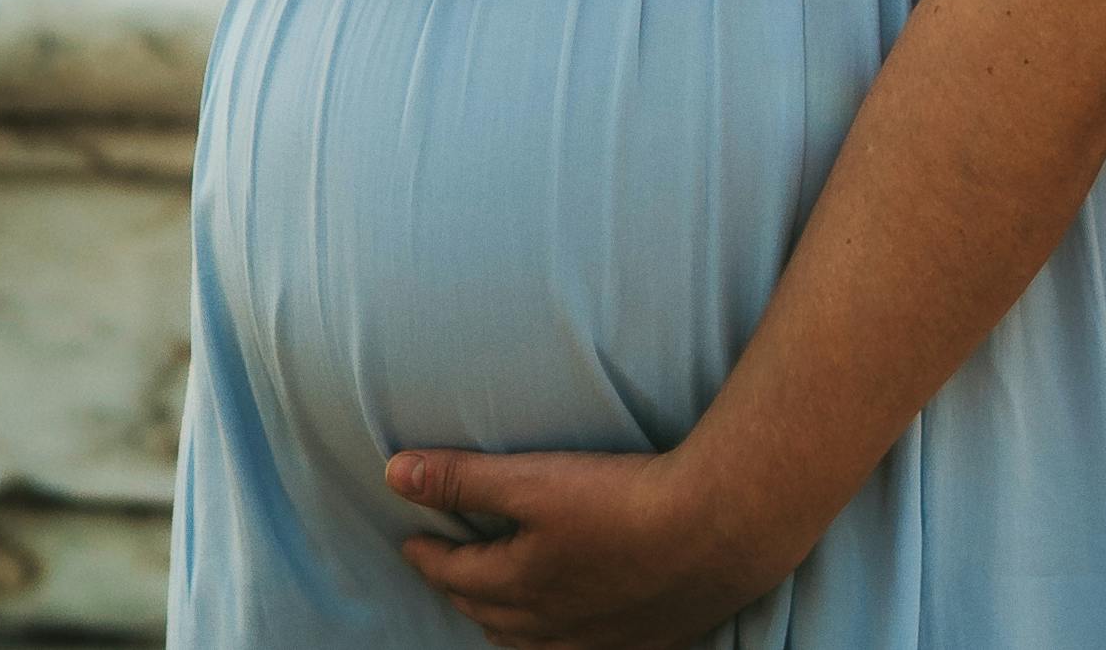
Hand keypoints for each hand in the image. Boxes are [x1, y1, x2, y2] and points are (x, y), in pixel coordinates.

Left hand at [385, 443, 774, 648]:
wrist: (713, 532)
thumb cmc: (621, 501)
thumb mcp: (533, 479)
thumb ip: (463, 477)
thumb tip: (393, 473)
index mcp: (518, 585)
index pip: (454, 574)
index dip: (427, 555)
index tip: (411, 540)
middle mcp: (549, 624)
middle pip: (488, 613)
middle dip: (460, 589)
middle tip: (448, 566)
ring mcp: (595, 638)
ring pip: (531, 642)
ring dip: (504, 623)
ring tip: (495, 605)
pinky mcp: (640, 639)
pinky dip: (556, 641)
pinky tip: (570, 629)